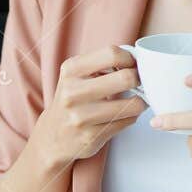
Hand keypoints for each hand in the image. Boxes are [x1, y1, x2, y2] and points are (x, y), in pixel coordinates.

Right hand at [33, 45, 147, 165]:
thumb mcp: (76, 76)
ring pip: (132, 104)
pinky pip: (128, 121)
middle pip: (126, 78)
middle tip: (139, 83)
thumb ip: (101, 64)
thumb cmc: (72, 101)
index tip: (133, 65)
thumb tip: (136, 58)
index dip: (130, 58)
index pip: (112, 54)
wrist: (52, 137)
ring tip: (135, 101)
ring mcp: (81, 116)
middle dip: (139, 80)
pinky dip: (131, 117)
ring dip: (140, 102)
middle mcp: (73, 92)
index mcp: (71, 70)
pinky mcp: (92, 136)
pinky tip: (123, 116)